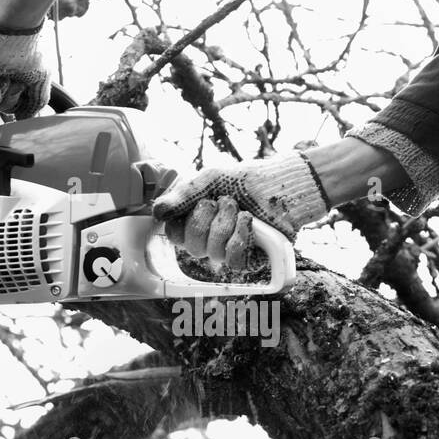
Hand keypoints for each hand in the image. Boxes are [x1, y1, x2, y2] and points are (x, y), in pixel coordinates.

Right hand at [151, 154, 331, 264]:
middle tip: (226, 201)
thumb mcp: (210, 179)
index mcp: (195, 220)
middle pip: (191, 246)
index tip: (202, 200)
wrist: (281, 185)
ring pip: (213, 253)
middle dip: (208, 219)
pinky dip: (240, 237)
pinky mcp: (248, 259)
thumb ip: (182, 194)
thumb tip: (157, 212)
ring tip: (241, 209)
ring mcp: (228, 251)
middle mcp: (208, 239)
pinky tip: (250, 222)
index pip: (175, 234)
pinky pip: (232, 260)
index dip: (185, 219)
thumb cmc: (246, 180)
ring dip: (227, 225)